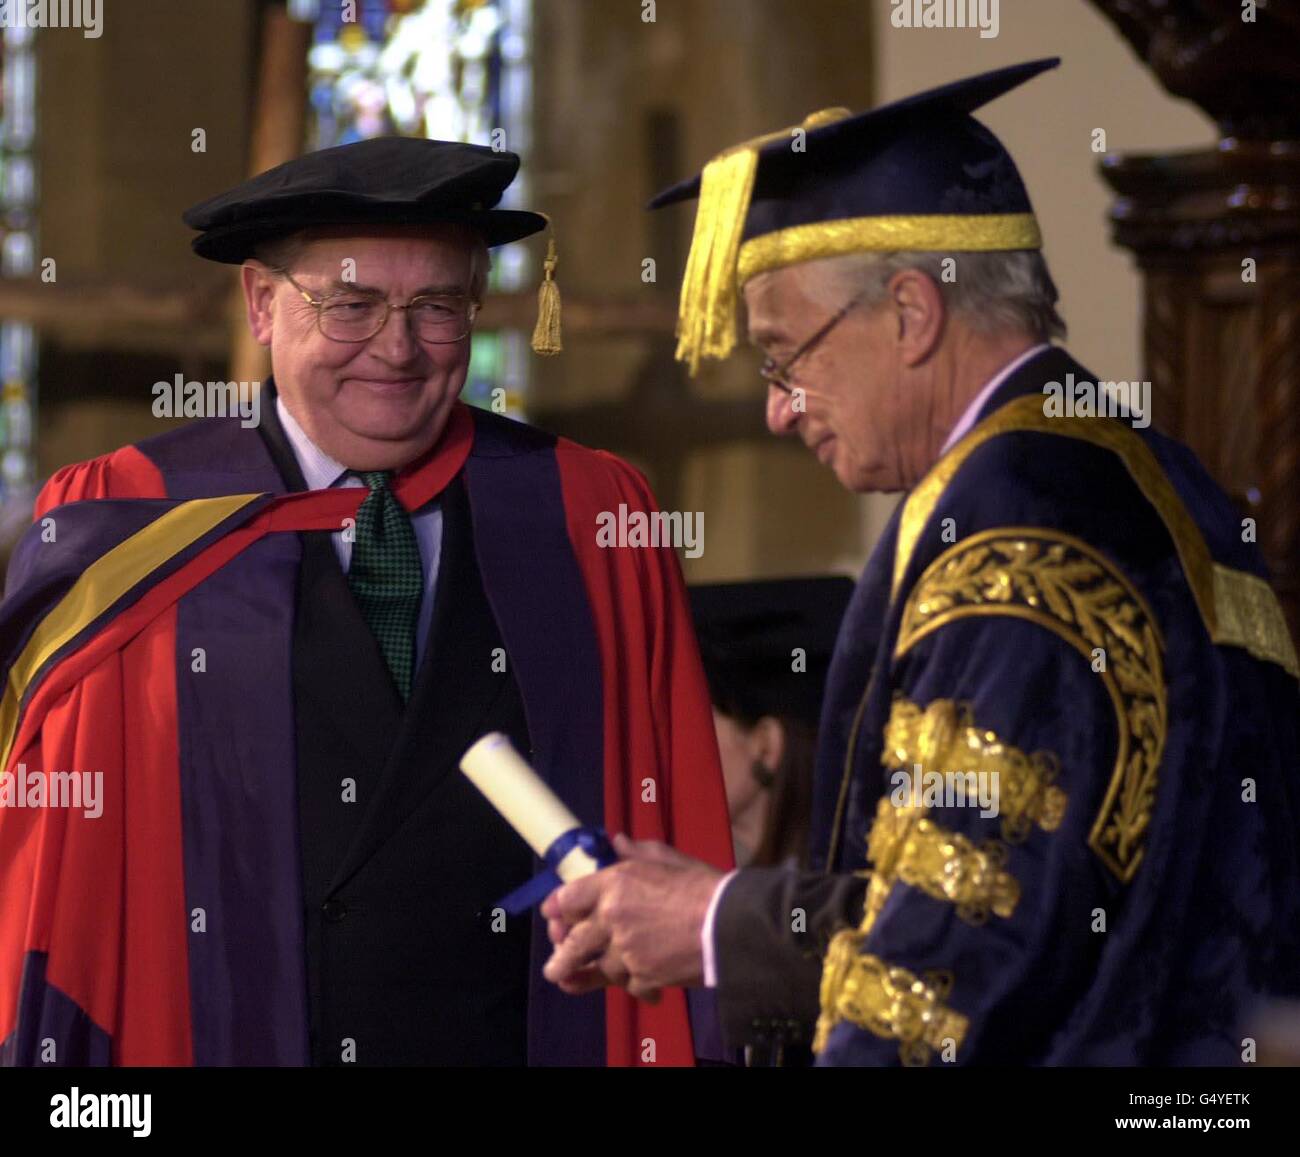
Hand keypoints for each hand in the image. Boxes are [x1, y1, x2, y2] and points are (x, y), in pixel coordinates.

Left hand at [541, 833, 722, 1000]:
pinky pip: (628, 985)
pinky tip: (638, 987)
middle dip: (561, 957)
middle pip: (573, 942)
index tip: (552, 916)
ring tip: (572, 982)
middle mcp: (613, 917)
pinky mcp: (643, 977)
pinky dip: (632, 986)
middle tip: (554, 968)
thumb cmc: (705, 886)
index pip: (570, 896)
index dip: (557, 907)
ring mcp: (626, 950)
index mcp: (616, 883)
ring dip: (594, 974)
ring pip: (601, 967)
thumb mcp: (669, 860)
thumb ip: (637, 853)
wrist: (731, 924)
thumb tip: (616, 842)